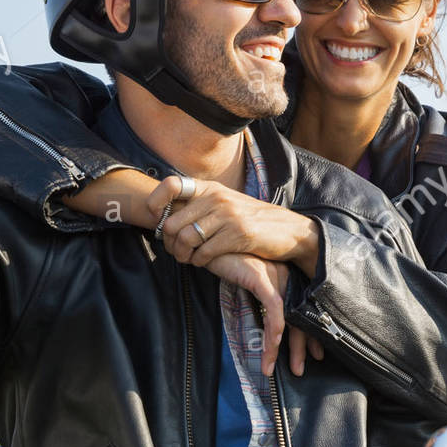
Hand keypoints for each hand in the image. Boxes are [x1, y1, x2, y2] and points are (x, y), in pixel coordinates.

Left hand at [149, 176, 320, 274]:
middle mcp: (217, 198)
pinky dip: (199, 261)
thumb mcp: (227, 203)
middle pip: (173, 222)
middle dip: (170, 242)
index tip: (156, 218)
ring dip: (182, 255)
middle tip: (176, 251)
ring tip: (188, 258)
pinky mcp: (238, 235)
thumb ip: (201, 205)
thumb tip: (167, 217)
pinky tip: (204, 261)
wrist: (290, 230)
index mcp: (211, 188)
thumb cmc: (253, 220)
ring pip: (186, 239)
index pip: (171, 185)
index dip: (156, 201)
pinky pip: (204, 252)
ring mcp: (228, 216)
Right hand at [201, 253, 320, 375]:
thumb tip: (262, 323)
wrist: (208, 238)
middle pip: (299, 317)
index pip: (301, 312)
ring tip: (270, 368)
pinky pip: (274, 308)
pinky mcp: (261, 277)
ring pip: (287, 317)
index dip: (307, 335)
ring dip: (279, 347)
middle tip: (298, 369)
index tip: (312, 355)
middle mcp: (284, 277)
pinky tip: (272, 345)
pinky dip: (274, 328)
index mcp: (284, 279)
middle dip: (300, 347)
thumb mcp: (245, 281)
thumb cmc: (224, 259)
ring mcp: (275, 276)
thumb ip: (258, 298)